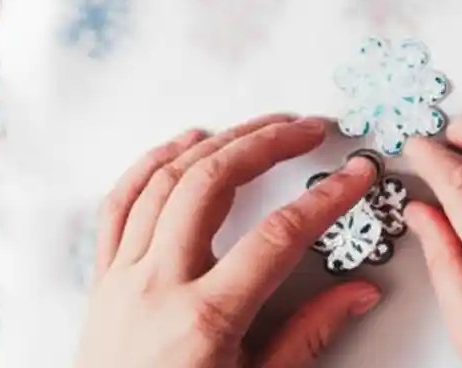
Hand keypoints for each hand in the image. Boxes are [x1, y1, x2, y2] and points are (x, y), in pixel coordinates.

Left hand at [76, 115, 382, 367]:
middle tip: (307, 128)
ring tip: (258, 125)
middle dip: (265, 144)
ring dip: (215, 142)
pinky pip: (119, 205)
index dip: (325, 199)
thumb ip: (308, 336)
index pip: (278, 237)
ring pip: (165, 182)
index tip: (355, 175)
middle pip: (212, 184)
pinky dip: (149, 165)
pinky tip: (179, 145)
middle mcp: (158, 287)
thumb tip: (359, 293)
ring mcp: (123, 278)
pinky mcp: (103, 281)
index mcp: (205, 320)